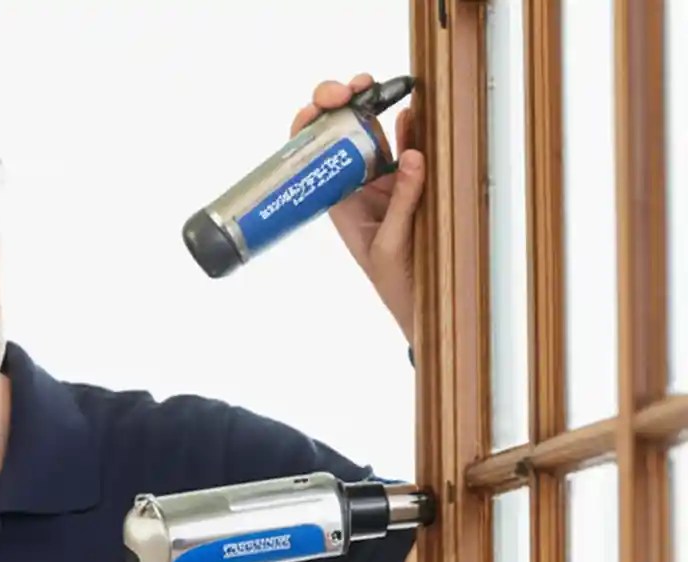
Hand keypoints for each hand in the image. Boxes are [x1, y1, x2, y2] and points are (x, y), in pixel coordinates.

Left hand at [290, 73, 425, 346]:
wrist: (424, 302)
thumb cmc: (394, 281)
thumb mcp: (390, 245)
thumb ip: (402, 202)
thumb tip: (412, 157)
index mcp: (334, 197)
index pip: (312, 151)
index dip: (310, 123)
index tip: (320, 106)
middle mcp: (354, 183)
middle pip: (340, 132)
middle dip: (342, 103)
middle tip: (353, 88)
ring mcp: (383, 180)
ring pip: (374, 132)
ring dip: (375, 105)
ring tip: (379, 86)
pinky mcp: (412, 184)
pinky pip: (408, 149)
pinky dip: (410, 129)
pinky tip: (410, 112)